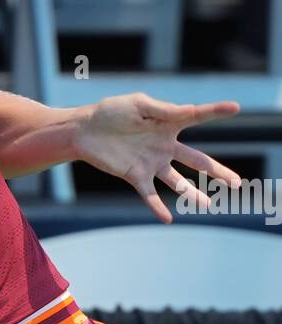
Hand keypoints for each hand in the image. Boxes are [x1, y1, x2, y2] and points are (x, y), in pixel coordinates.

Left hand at [75, 93, 243, 222]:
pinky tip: (168, 218)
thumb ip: (163, 110)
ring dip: (193, 194)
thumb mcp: (139, 104)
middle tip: (237, 183)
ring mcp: (152, 162)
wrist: (85, 130)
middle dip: (217, 172)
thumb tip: (188, 111)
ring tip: (209, 206)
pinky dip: (158, 206)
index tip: (236, 108)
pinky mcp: (135, 175)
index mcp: (168, 123)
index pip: (197, 117)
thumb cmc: (112, 112)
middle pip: (197, 161)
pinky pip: (150, 194)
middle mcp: (165, 146)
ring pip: (178, 181)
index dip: (215, 112)